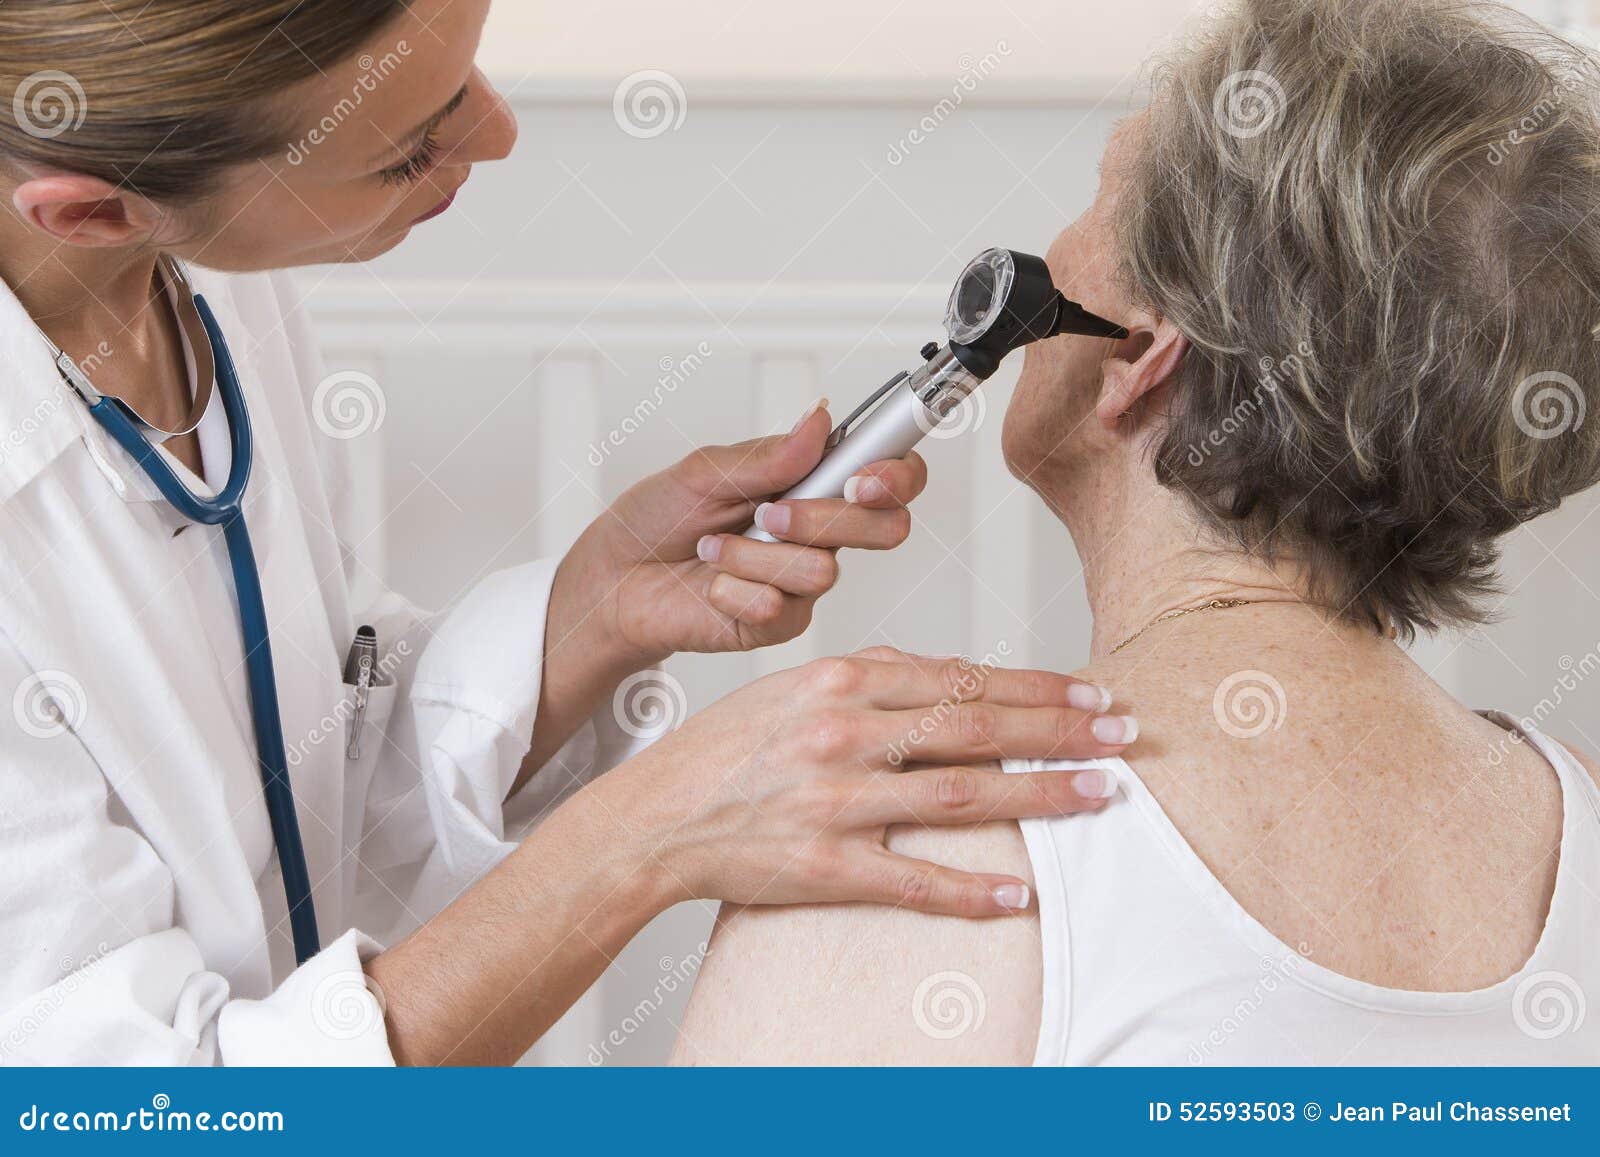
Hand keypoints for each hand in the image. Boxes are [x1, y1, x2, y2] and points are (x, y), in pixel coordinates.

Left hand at [558, 401, 925, 664]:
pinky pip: (781, 607)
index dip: (898, 475)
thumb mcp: (705, 471)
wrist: (615, 577)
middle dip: (828, 518)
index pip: (891, 475)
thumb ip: (767, 456)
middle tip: (772, 512)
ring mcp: (804, 580)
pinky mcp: (780, 623)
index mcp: (813, 481)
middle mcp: (821, 530)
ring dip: (755, 555)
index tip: (865, 478)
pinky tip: (711, 584)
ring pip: (823, 570)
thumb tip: (819, 422)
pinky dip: (735, 590)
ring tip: (712, 547)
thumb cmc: (657, 518)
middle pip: (886, 528)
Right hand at [601, 648, 1135, 917]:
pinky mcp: (824, 865)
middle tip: (1122, 735)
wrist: (656, 816)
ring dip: (1040, 795)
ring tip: (1099, 796)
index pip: (961, 677)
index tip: (1090, 692)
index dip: (1036, 685)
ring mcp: (835, 800)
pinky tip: (1021, 895)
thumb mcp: (793, 685)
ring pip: (962, 794)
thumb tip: (950, 675)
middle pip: (977, 726)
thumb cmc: (724, 749)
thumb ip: (870, 677)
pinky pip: (913, 879)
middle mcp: (844, 732)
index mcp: (840, 679)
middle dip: (1061, 730)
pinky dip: (972, 890)